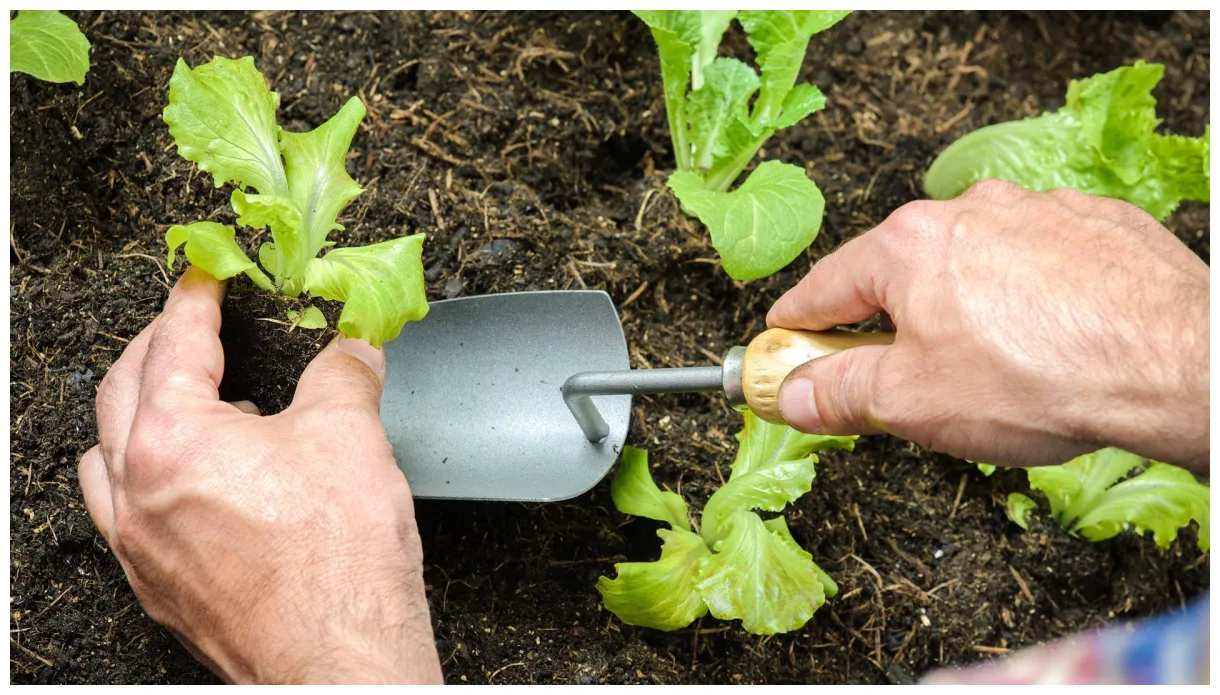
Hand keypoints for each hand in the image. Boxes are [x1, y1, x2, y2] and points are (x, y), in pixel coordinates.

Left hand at [78, 268, 442, 683]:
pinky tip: (203, 480)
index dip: (196, 296)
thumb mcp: (352, 435)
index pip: (174, 341)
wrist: (340, 660)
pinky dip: (150, 476)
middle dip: (158, 345)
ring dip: (139, 415)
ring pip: (106, 458)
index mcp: (172, 441)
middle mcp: (136, 492)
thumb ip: (344, 373)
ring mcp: (140, 545)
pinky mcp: (159, 586)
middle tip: (197, 324)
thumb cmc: (338, 565)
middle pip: (121, 390)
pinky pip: (125, 513)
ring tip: (193, 404)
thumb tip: (351, 348)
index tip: (208, 274)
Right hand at [768, 181, 1208, 471]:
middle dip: (888, 324)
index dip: (797, 326)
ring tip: (989, 366)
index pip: (824, 288)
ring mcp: (1036, 211)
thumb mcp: (911, 402)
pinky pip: (1037, 260)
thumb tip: (792, 396)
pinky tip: (1046, 339)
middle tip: (894, 377)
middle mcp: (967, 211)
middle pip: (899, 273)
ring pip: (972, 263)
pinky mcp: (1095, 224)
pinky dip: (1027, 294)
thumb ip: (838, 394)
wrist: (1173, 363)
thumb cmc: (1040, 379)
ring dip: (961, 306)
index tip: (786, 347)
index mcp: (907, 245)